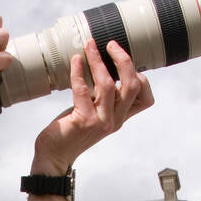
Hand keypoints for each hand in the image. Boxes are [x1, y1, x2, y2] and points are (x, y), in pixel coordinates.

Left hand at [32, 39, 153, 173]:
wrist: (55, 156)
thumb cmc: (72, 130)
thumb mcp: (95, 113)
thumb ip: (104, 97)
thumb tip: (104, 65)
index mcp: (121, 117)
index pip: (146, 98)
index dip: (140, 76)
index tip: (122, 61)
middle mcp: (115, 120)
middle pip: (132, 85)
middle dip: (123, 59)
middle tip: (110, 44)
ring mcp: (101, 122)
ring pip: (107, 84)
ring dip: (98, 60)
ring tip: (89, 46)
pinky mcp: (83, 121)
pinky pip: (83, 90)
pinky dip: (78, 72)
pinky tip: (75, 61)